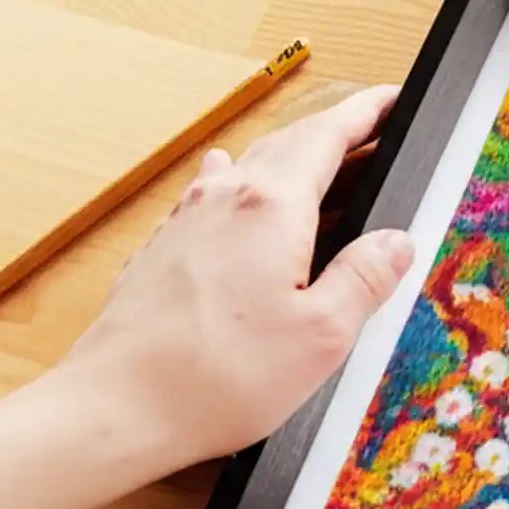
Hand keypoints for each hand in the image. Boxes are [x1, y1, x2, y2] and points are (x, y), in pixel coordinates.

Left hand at [0, 85, 413, 508]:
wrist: (114, 408)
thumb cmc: (217, 377)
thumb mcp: (322, 335)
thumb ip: (365, 278)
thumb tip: (395, 242)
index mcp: (271, 207)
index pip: (328, 135)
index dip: (367, 113)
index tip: (394, 99)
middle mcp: (224, 199)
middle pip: (289, 144)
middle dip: (337, 136)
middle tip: (376, 141)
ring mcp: (187, 222)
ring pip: (250, 170)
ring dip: (294, 165)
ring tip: (327, 181)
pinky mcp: (163, 252)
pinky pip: (216, 200)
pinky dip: (249, 193)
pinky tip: (243, 204)